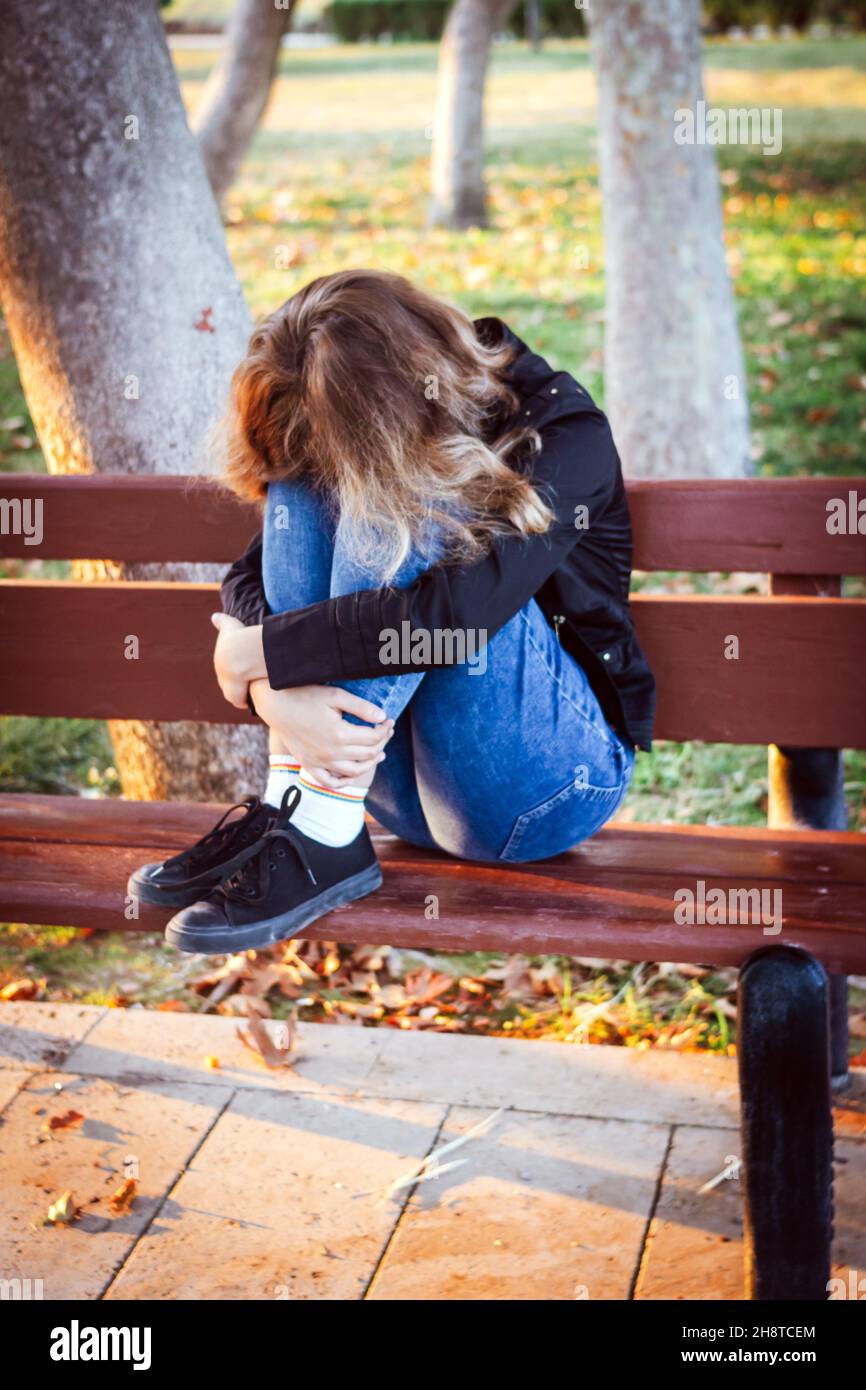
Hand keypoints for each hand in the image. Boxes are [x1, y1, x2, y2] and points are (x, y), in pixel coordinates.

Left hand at [211, 612, 265, 708]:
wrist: (239, 654)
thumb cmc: (238, 637)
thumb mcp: (230, 626)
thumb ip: (222, 622)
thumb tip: (214, 616)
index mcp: (221, 659)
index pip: (226, 667)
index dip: (235, 667)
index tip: (242, 667)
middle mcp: (221, 673)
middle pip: (228, 681)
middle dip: (237, 681)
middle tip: (249, 679)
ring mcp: (226, 685)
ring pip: (233, 692)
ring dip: (241, 692)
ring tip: (252, 690)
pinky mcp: (234, 694)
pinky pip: (240, 701)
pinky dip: (245, 700)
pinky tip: (253, 698)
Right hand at [248, 679, 393, 786]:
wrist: (276, 705)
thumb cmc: (306, 696)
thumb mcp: (336, 695)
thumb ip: (360, 707)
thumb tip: (382, 716)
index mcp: (339, 734)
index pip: (373, 738)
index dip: (385, 729)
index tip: (389, 720)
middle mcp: (330, 753)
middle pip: (367, 754)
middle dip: (382, 743)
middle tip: (386, 732)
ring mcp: (318, 762)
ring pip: (353, 772)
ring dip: (370, 763)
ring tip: (378, 753)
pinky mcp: (308, 765)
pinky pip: (329, 782)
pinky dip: (344, 781)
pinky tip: (354, 772)